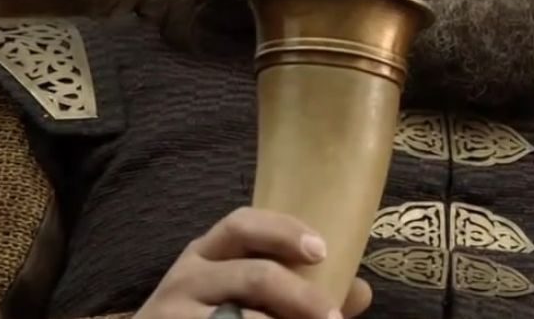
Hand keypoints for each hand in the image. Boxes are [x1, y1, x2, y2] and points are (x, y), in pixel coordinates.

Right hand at [133, 206, 373, 318]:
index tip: (321, 249)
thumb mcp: (242, 295)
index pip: (242, 225)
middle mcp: (186, 276)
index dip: (283, 231)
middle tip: (332, 317)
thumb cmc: (208, 315)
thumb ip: (299, 293)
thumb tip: (360, 291)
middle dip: (301, 296)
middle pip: (254, 275)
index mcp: (207, 252)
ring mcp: (173, 312)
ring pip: (241, 318)